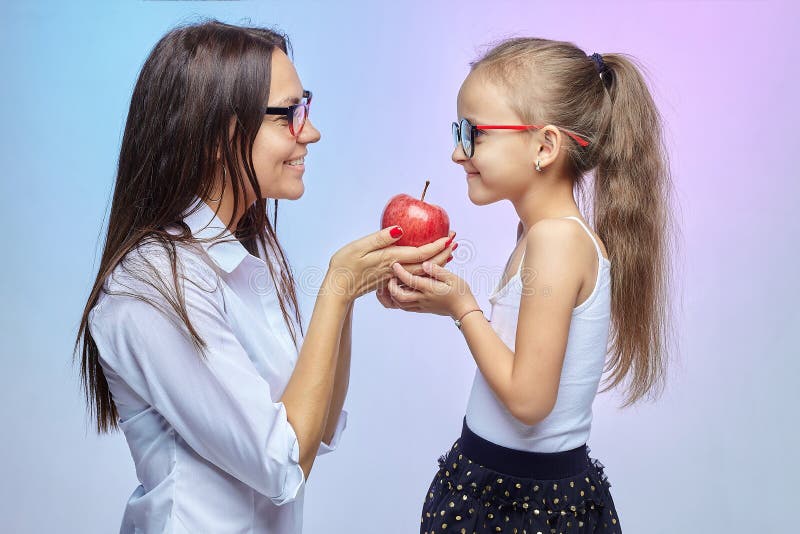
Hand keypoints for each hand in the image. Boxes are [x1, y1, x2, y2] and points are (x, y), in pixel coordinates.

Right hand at [325, 227, 452, 301]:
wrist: (338, 288)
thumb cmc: (344, 265)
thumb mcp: (359, 247)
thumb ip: (380, 239)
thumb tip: (400, 230)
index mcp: (391, 259)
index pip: (420, 253)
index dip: (437, 246)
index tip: (450, 237)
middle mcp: (396, 269)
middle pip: (426, 263)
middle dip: (442, 252)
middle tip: (455, 240)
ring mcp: (393, 276)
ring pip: (421, 269)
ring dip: (436, 260)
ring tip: (448, 251)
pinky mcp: (389, 279)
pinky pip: (413, 273)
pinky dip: (424, 267)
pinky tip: (428, 263)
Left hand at [382, 260, 478, 318]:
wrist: (464, 310)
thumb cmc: (460, 292)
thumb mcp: (452, 277)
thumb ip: (437, 270)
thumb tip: (424, 263)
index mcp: (430, 289)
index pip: (410, 280)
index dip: (400, 272)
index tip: (395, 264)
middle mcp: (423, 298)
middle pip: (400, 296)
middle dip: (391, 286)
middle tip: (392, 276)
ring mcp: (422, 305)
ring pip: (400, 304)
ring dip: (393, 294)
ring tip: (394, 283)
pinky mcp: (422, 309)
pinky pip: (405, 307)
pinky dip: (398, 300)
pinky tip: (399, 292)